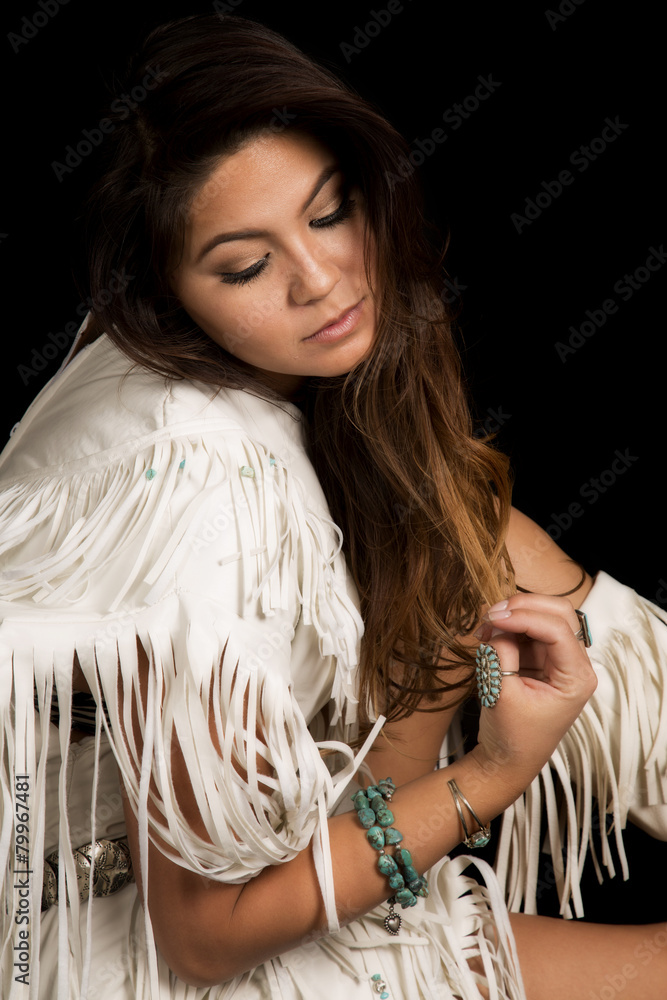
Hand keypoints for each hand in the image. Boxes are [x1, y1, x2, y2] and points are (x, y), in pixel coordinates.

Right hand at [471, 593, 596, 786]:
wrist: (507, 760)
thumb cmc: (511, 736)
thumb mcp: (503, 694)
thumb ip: (502, 654)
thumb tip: (498, 625)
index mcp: (577, 678)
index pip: (558, 629)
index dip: (525, 617)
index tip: (494, 619)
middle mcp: (573, 664)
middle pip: (559, 612)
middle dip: (524, 606)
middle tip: (492, 615)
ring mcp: (557, 659)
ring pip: (543, 615)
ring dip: (514, 614)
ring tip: (485, 627)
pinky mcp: (540, 659)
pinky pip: (527, 629)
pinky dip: (508, 626)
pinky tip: (488, 635)